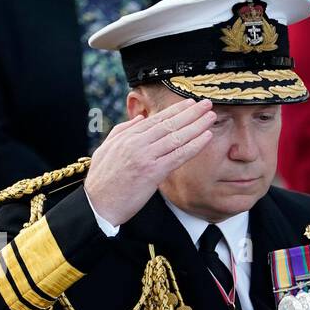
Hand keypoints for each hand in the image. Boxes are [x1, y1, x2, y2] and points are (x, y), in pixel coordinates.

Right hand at [83, 99, 214, 226]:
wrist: (98, 205)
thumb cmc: (102, 181)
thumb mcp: (107, 149)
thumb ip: (123, 131)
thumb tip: (140, 117)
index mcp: (127, 137)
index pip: (156, 119)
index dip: (176, 110)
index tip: (190, 103)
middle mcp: (137, 143)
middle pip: (169, 124)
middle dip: (190, 112)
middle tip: (207, 104)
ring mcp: (145, 156)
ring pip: (176, 136)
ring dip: (197, 125)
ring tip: (211, 116)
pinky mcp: (153, 173)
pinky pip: (178, 155)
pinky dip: (194, 145)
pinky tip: (206, 137)